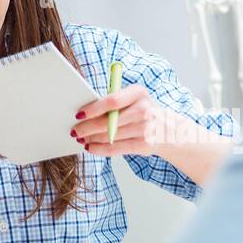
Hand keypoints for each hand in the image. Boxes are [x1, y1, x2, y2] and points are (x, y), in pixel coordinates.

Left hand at [70, 84, 184, 157]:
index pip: (112, 101)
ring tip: (81, 138)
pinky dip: (99, 149)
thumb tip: (86, 112)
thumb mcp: (133, 99)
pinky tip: (91, 147)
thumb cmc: (143, 111)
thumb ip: (114, 102)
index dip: (93, 109)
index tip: (79, 114)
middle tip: (75, 130)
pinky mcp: (143, 145)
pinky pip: (115, 148)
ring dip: (91, 138)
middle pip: (108, 121)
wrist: (168, 128)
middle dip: (87, 127)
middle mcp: (144, 110)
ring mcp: (145, 129)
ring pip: (109, 136)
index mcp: (139, 93)